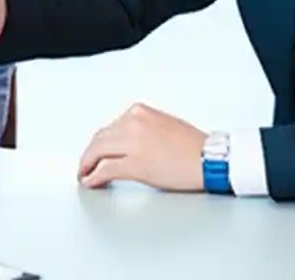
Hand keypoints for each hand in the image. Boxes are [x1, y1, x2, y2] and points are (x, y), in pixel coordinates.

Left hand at [78, 103, 206, 191]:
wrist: (210, 158)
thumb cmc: (193, 146)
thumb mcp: (163, 124)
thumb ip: (142, 128)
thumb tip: (125, 141)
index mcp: (139, 112)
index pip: (110, 127)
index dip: (100, 142)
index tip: (95, 150)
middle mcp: (133, 123)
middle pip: (100, 138)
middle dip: (89, 153)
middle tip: (85, 164)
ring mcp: (133, 143)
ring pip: (98, 152)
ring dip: (87, 164)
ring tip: (84, 174)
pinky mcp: (135, 164)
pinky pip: (106, 169)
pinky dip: (94, 176)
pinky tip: (90, 181)